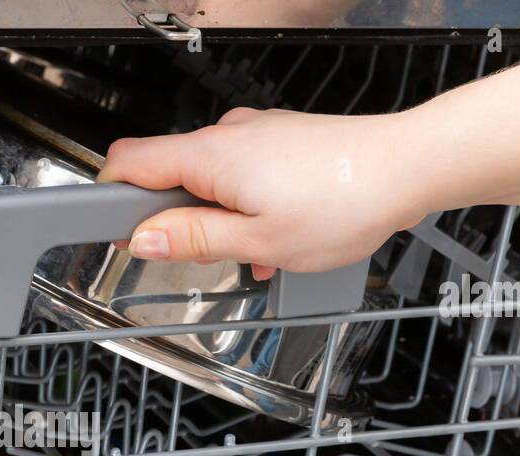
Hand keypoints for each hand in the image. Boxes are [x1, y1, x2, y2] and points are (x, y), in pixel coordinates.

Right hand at [97, 107, 427, 279]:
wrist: (408, 168)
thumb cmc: (343, 201)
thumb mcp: (258, 241)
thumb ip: (194, 240)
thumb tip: (144, 238)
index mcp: (209, 157)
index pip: (127, 163)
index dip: (110, 201)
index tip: (118, 234)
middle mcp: (227, 135)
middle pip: (167, 175)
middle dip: (175, 220)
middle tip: (204, 256)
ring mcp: (255, 134)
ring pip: (209, 180)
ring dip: (217, 220)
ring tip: (256, 251)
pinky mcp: (280, 140)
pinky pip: (241, 175)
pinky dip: (245, 207)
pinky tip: (276, 237)